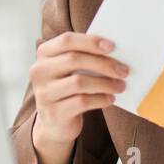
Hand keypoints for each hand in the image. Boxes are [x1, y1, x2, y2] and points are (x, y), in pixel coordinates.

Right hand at [28, 31, 127, 163]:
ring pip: (79, 82)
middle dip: (103, 64)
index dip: (90, 41)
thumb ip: (84, 57)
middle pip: (74, 60)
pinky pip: (81, 102)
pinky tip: (110, 98)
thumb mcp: (70, 70)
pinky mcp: (53, 112)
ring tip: (120, 86)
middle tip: (123, 70)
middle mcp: (39, 71)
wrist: (55, 123)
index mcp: (44, 54)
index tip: (112, 46)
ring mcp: (44, 93)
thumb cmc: (68, 88)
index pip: (66, 40)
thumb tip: (114, 51)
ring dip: (105, 83)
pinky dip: (100, 99)